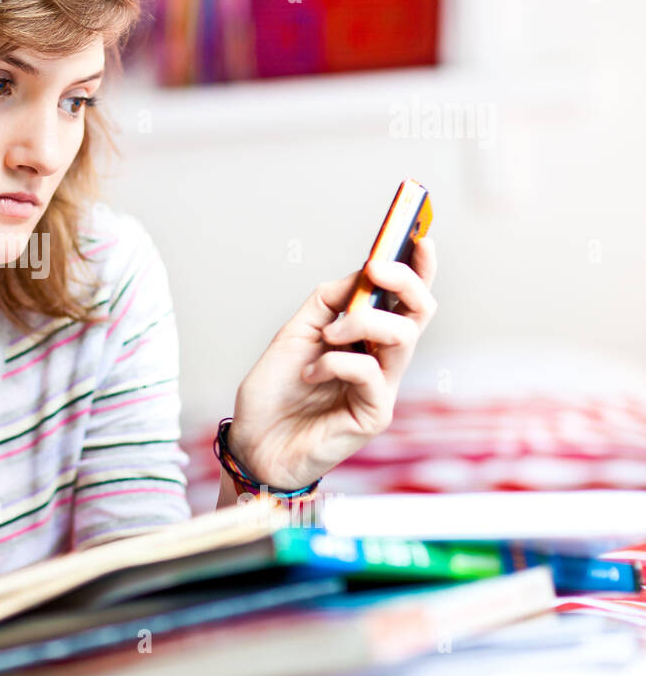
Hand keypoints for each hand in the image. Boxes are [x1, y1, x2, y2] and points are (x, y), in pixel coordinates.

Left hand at [227, 237, 438, 491]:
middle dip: (404, 281)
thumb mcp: (295, 334)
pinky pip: (370, 371)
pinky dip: (335, 362)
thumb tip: (360, 272)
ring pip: (402, 336)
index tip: (418, 234)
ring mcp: (382, 388)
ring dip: (360, 323)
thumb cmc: (274, 393)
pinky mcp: (375, 414)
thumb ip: (326, 302)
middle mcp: (383, 361)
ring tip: (325, 335)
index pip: (405, 300)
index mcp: (367, 339)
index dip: (419, 268)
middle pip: (421, 312)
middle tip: (376, 270)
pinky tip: (311, 374)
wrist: (254, 441)